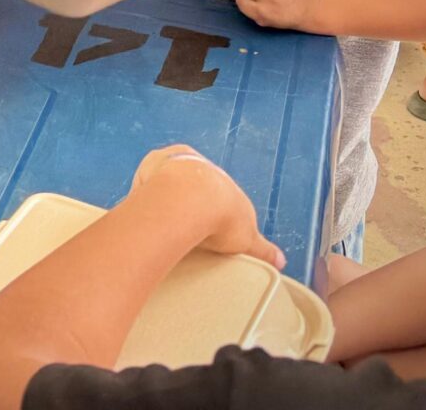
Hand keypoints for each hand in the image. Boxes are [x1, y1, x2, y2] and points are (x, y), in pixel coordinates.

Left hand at [130, 146, 283, 267]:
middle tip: (182, 229)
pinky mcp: (154, 162)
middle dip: (190, 205)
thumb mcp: (249, 240)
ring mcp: (178, 163)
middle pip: (195, 188)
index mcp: (226, 186)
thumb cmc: (224, 220)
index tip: (205, 232)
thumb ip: (264, 251)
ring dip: (167, 196)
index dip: (212, 215)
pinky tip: (144, 208)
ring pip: (172, 180)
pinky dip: (147, 190)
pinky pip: (149, 177)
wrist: (191, 198)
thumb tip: (281, 262)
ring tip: (161, 221)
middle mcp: (204, 169)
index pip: (220, 199)